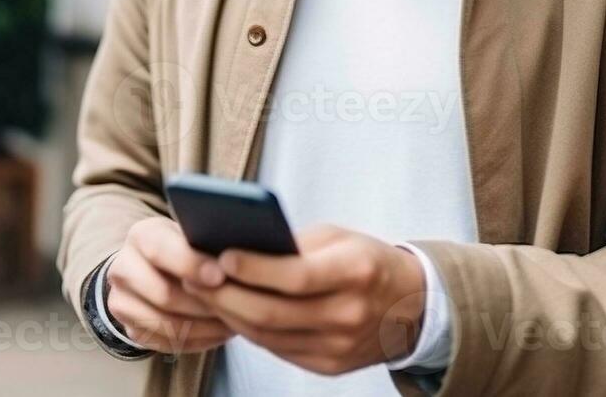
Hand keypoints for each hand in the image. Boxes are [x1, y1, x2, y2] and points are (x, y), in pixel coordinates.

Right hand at [105, 216, 235, 353]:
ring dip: (204, 326)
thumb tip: (233, 260)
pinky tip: (220, 332)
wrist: (154, 267)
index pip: (159, 250)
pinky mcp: (131, 330)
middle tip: (236, 305)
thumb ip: (204, 242)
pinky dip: (199, 340)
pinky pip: (168, 343)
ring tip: (234, 321)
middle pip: (164, 294)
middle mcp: (123, 269)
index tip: (219, 276)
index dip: (190, 264)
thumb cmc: (184, 247)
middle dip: (204, 303)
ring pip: (166, 324)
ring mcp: (122, 303)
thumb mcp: (190, 234)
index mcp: (140, 237)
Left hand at [181, 224, 426, 375]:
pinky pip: (277, 349)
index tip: (220, 256)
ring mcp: (339, 347)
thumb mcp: (338, 237)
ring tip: (203, 293)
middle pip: (273, 312)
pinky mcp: (329, 367)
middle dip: (226, 295)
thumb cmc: (365, 260)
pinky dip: (249, 330)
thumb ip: (293, 244)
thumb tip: (237, 248)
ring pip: (268, 335)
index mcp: (356, 272)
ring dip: (229, 314)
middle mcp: (348, 314)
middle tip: (195, 276)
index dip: (254, 269)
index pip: (296, 276)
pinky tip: (231, 312)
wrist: (411, 306)